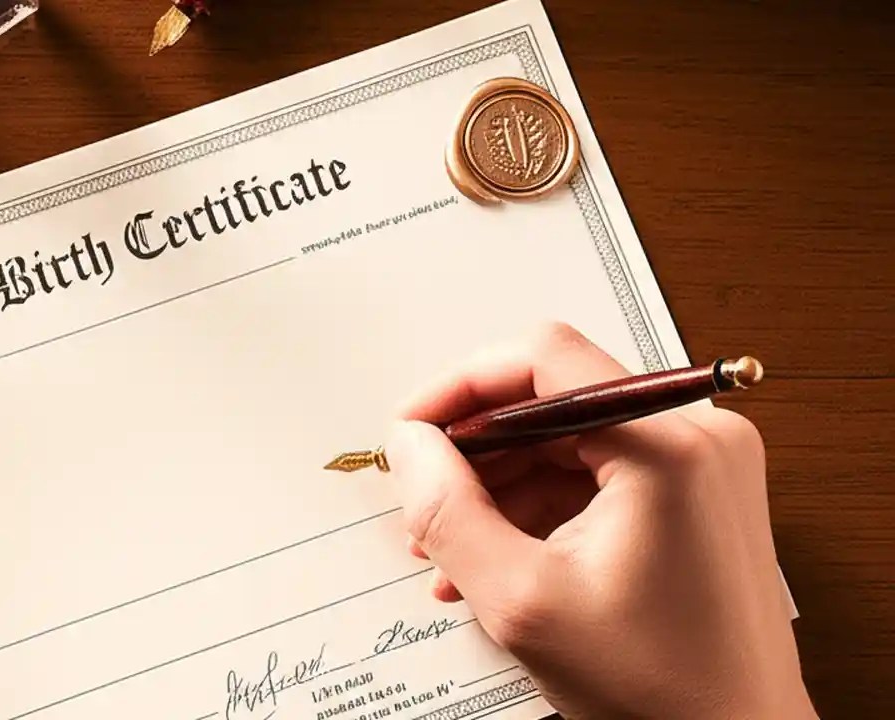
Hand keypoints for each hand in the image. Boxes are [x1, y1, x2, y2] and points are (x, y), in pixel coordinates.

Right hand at [383, 324, 814, 719]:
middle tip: (424, 499)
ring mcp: (701, 465)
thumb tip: (408, 445)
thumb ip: (449, 513)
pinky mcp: (694, 494)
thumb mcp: (523, 602)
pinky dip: (539, 507)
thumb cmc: (661, 692)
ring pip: (566, 440)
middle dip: (475, 452)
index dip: (461, 386)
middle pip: (551, 399)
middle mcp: (697, 437)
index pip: (543, 358)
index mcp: (668, 448)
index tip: (413, 427)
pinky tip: (496, 556)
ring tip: (452, 547)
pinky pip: (594, 475)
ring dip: (499, 486)